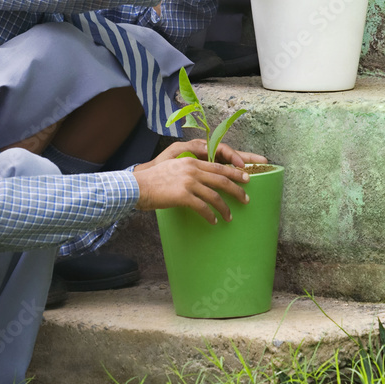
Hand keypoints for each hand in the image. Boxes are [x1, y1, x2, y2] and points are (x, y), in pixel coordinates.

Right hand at [132, 139, 264, 223]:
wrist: (138, 186)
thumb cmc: (153, 180)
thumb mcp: (172, 168)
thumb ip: (187, 171)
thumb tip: (200, 181)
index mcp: (191, 162)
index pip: (218, 166)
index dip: (234, 172)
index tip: (246, 177)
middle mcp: (192, 170)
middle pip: (221, 180)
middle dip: (237, 189)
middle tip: (246, 198)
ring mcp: (188, 182)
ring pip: (215, 196)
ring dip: (225, 208)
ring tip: (230, 216)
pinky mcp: (182, 195)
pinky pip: (203, 208)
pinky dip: (210, 216)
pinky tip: (214, 221)